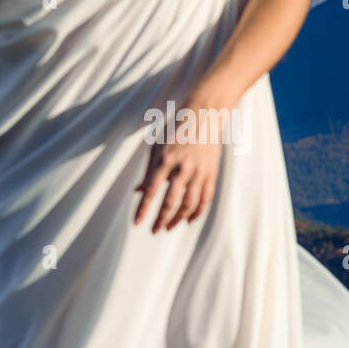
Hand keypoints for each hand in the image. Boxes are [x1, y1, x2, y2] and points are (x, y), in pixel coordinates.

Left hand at [133, 97, 228, 232]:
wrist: (203, 117)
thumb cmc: (174, 132)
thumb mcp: (156, 148)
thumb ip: (148, 172)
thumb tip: (138, 192)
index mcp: (164, 160)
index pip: (151, 191)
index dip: (143, 209)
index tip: (136, 223)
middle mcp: (182, 167)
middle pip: (171, 201)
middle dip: (161, 219)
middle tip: (154, 231)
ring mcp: (199, 171)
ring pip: (189, 204)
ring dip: (177, 219)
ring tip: (168, 228)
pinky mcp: (211, 173)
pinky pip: (205, 199)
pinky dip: (197, 213)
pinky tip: (187, 221)